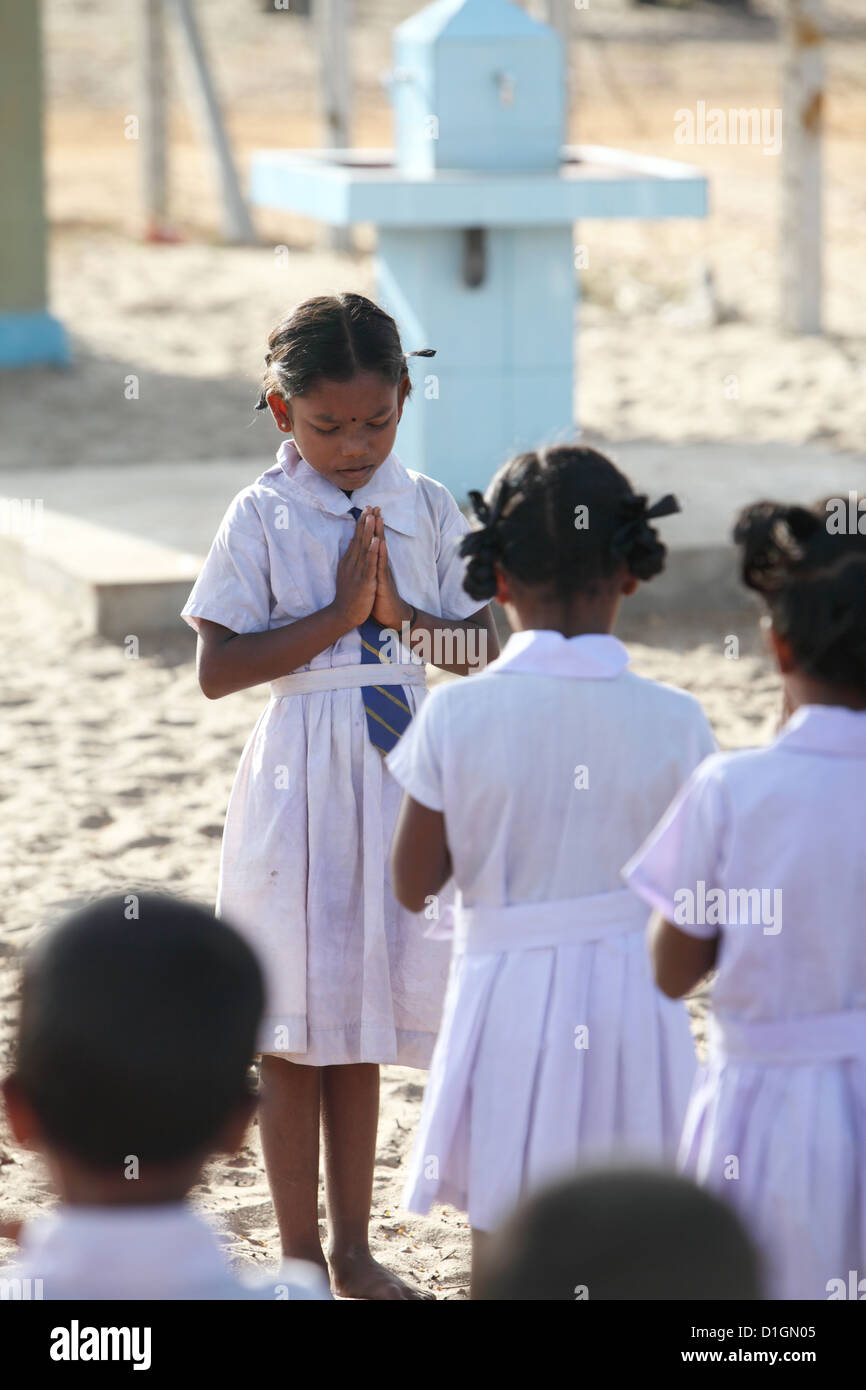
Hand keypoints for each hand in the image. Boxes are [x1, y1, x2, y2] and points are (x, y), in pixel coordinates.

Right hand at [331, 507, 378, 630]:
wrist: (343, 614)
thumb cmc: (347, 596)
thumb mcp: (346, 574)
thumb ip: (348, 559)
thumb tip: (349, 544)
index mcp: (348, 562)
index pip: (355, 539)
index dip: (361, 524)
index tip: (367, 510)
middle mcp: (351, 564)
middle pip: (359, 539)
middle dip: (365, 522)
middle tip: (370, 506)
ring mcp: (357, 572)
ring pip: (364, 548)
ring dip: (369, 532)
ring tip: (373, 517)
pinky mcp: (365, 581)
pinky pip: (370, 564)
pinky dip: (373, 552)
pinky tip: (377, 541)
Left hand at [371, 511, 411, 630]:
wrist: (391, 615)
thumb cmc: (380, 597)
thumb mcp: (371, 578)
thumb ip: (368, 564)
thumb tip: (361, 552)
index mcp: (375, 563)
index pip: (372, 540)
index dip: (369, 526)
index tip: (367, 510)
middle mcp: (380, 564)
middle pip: (378, 539)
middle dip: (376, 523)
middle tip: (375, 506)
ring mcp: (383, 571)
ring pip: (381, 549)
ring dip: (379, 533)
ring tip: (378, 518)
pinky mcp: (384, 581)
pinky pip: (382, 565)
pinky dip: (380, 553)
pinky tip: (380, 542)